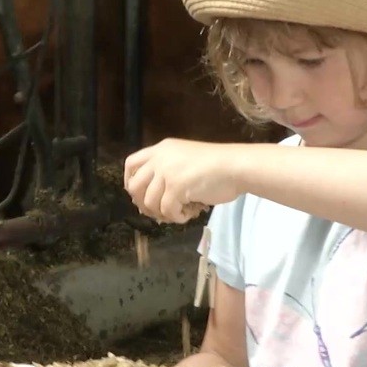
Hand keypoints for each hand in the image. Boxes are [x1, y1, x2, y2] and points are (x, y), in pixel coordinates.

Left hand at [123, 138, 242, 223]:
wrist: (236, 166)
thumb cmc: (217, 166)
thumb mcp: (184, 161)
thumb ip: (166, 174)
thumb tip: (149, 203)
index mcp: (161, 149)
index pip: (131, 164)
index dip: (131, 183)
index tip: (140, 196)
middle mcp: (160, 158)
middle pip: (134, 186)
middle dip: (143, 203)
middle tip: (159, 212)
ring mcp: (167, 172)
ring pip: (149, 202)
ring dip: (163, 213)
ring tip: (180, 213)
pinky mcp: (176, 187)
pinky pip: (167, 210)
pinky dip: (177, 217)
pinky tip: (190, 214)